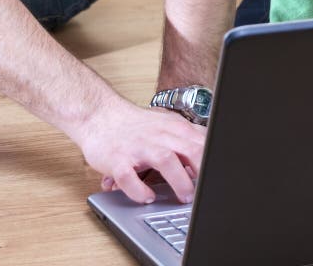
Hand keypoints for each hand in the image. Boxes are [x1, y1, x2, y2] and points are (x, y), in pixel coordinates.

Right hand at [74, 95, 205, 203]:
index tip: (213, 177)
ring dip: (179, 181)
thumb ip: (186, 138)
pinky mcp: (117, 160)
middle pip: (191, 149)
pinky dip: (140, 191)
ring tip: (183, 197)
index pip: (203, 141)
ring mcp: (138, 147)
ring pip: (166, 160)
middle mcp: (158, 135)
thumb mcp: (166, 124)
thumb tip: (208, 155)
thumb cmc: (134, 124)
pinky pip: (130, 178)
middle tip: (203, 191)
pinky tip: (147, 197)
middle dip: (202, 172)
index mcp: (173, 126)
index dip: (211, 161)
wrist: (99, 115)